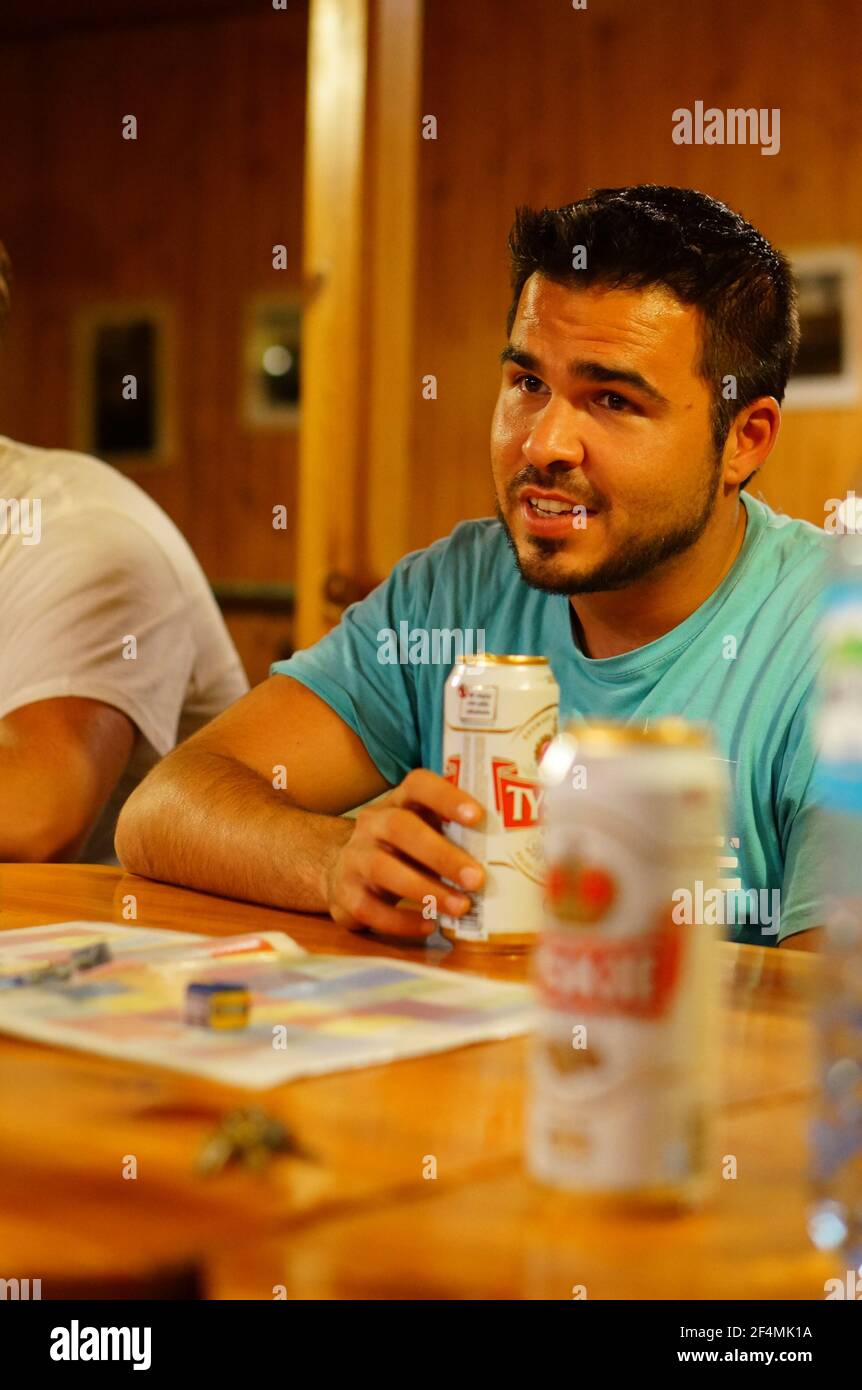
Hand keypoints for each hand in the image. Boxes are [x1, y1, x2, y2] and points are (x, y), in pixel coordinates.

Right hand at [326, 768, 484, 939]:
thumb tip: (516, 850)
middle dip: (442, 854)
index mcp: (398, 802)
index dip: (447, 796)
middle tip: (477, 879)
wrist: (342, 870)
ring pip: (384, 869)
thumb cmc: (402, 851)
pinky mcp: (345, 895)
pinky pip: (370, 909)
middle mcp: (372, 824)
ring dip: (425, 889)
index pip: (418, 785)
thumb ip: (456, 834)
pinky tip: (429, 925)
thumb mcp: (423, 832)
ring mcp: (354, 859)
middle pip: (401, 828)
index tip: (478, 816)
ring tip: (460, 907)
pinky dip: (402, 920)